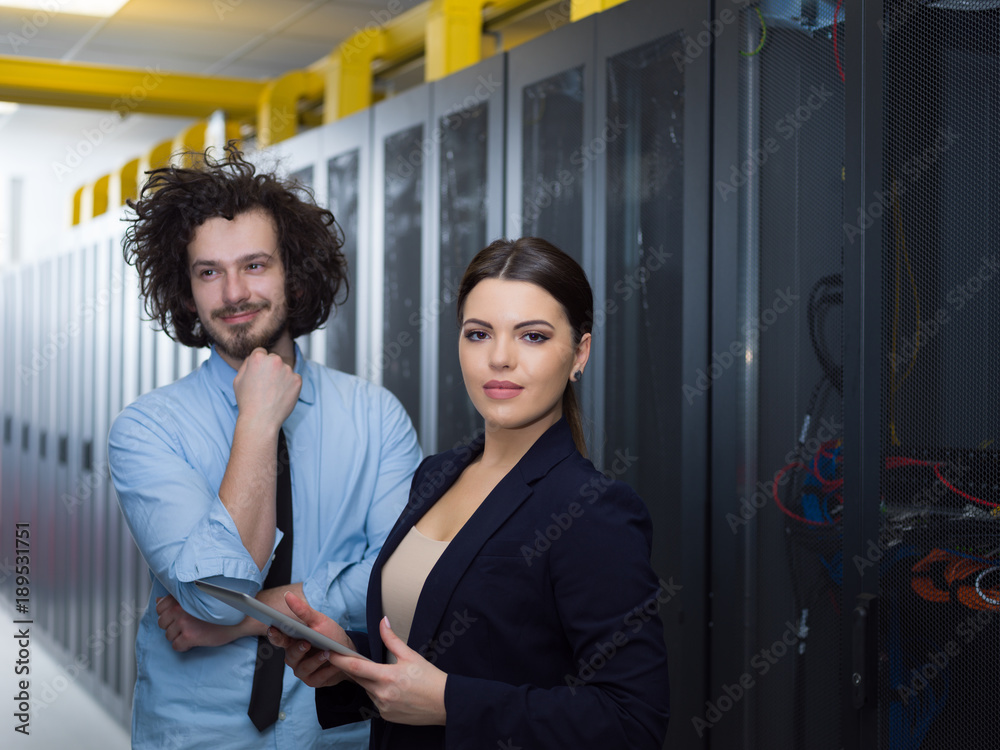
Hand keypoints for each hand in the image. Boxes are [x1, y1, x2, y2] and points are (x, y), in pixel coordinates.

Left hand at [156, 595, 252, 651]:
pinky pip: (176, 646)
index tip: (177, 616)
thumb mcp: (198, 598)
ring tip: (192, 632)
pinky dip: (183, 646)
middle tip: (186, 625)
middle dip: (171, 626)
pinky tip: (193, 641)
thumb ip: (176, 599)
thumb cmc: (222, 606)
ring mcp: (184, 622)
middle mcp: (180, 608)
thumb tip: (158, 600)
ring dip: (178, 636)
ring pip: (168, 635)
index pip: (160, 607)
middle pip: (162, 623)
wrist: (240, 618)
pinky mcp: (189, 636)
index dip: (167, 614)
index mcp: (182, 597)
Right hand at [233, 347, 301, 429]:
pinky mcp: (297, 380)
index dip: (259, 364)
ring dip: (281, 377)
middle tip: (265, 385)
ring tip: (272, 393)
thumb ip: (247, 364)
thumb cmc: (247, 401)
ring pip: (285, 369)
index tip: (258, 375)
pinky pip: (294, 379)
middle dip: (271, 368)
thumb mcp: (238, 379)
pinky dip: (289, 385)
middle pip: (274, 359)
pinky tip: (281, 395)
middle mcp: (274, 360)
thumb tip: (254, 357)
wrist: (260, 419)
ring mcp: (288, 370)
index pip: (261, 352)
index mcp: (258, 357)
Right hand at [267, 591, 353, 687]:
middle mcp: (294, 656)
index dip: (273, 634)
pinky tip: (334, 664)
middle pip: (290, 654)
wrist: (349, 654)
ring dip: (315, 660)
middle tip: (306, 643)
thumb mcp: (319, 621)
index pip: (278, 638)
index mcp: (292, 640)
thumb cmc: (331, 636)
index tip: (273, 628)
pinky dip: (326, 670)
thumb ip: (303, 611)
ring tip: (327, 653)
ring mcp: (302, 670)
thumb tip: (287, 595)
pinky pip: (316, 677)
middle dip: (298, 649)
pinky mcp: (313, 680)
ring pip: (302, 667)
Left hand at [328, 617, 446, 725]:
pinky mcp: (387, 716)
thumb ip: (392, 639)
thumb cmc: (430, 678)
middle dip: (352, 668)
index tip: (329, 652)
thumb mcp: (411, 655)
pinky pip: (376, 702)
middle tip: (348, 659)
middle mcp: (382, 694)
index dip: (339, 659)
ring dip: (369, 682)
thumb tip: (383, 622)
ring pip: (367, 690)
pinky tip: (392, 689)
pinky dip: (378, 693)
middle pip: (358, 678)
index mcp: (387, 676)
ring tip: (384, 675)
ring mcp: (383, 707)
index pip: (356, 667)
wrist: (445, 703)